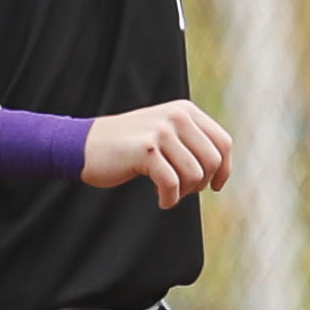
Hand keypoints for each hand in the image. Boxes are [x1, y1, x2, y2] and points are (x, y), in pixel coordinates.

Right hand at [82, 99, 233, 209]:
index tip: (215, 186)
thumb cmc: (128, 147)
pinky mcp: (146, 149)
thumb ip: (192, 141)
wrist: (85, 146)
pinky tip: (160, 199)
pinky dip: (169, 198)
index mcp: (185, 110)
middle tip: (182, 189)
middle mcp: (176, 116)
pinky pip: (172, 184)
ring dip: (184, 192)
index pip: (223, 142)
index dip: (224, 169)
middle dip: (201, 183)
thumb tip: (223, 170)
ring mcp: (160, 131)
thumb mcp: (165, 133)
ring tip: (167, 192)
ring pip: (194, 174)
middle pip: (213, 161)